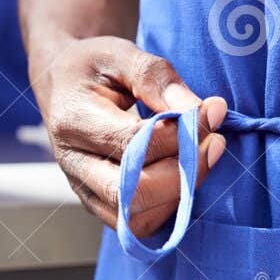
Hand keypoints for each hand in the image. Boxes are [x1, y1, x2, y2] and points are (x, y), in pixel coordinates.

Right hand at [35, 35, 227, 234]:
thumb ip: (157, 79)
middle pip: (132, 192)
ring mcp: (85, 190)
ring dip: (180, 193)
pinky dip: (169, 206)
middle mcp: (74, 165)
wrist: (63, 84)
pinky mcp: (100, 204)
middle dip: (184, 172)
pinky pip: (138, 225)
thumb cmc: (93, 67)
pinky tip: (185, 173)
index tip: (215, 110)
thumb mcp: (121, 54)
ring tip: (203, 155)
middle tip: (215, 142)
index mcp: (73, 121)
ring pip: (136, 217)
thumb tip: (199, 111)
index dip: (180, 134)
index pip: (131, 144)